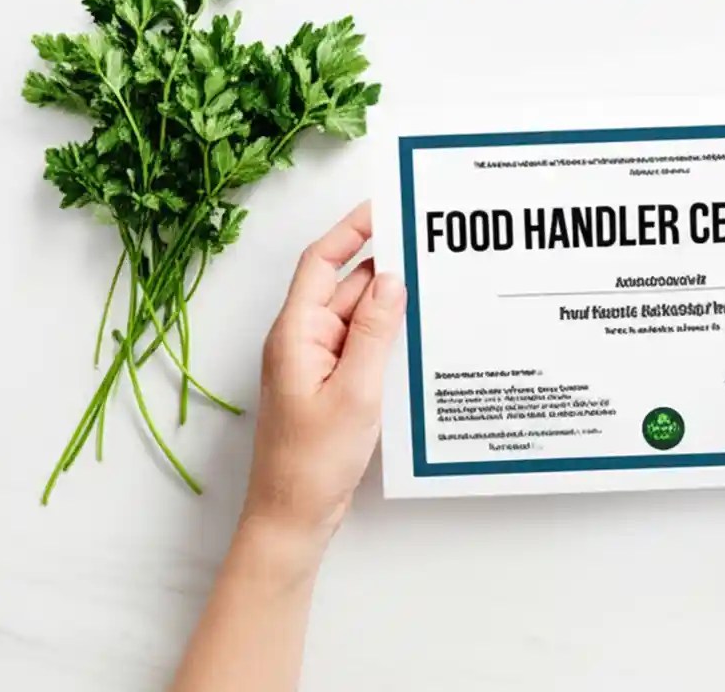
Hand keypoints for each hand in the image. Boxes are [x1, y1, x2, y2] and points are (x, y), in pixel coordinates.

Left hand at [242, 201, 404, 542]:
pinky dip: (385, 338)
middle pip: (345, 286)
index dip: (352, 230)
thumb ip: (373, 331)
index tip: (385, 208)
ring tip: (431, 291)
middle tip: (427, 249)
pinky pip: (359, 347)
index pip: (322, 261)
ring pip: (357, 318)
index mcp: (295, 333)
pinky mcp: (329, 384)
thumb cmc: (311, 463)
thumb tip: (391, 280)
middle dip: (384, 267)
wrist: (293, 517)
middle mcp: (301, 340)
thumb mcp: (354, 391)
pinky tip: (413, 340)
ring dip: (389, 306)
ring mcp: (314, 363)